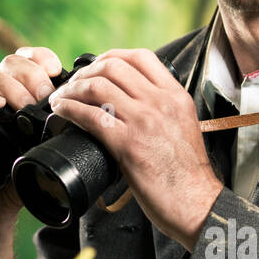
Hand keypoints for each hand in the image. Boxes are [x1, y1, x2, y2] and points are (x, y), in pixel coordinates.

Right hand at [0, 46, 63, 228]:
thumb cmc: (20, 179)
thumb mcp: (46, 152)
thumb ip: (62, 137)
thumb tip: (93, 130)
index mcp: (19, 94)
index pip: (28, 59)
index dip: (41, 58)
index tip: (55, 70)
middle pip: (10, 62)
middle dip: (30, 75)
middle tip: (44, 97)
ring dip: (10, 85)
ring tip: (23, 105)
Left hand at [47, 47, 222, 248]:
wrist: (197, 203)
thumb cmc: (188, 174)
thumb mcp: (184, 127)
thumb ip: (163, 110)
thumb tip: (132, 104)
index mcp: (176, 96)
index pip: (141, 57)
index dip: (111, 56)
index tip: (96, 66)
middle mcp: (161, 103)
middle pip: (114, 67)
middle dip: (86, 72)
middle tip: (73, 84)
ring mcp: (145, 121)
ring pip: (98, 87)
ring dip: (72, 90)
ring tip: (62, 98)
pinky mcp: (128, 144)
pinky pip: (91, 116)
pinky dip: (69, 110)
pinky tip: (61, 113)